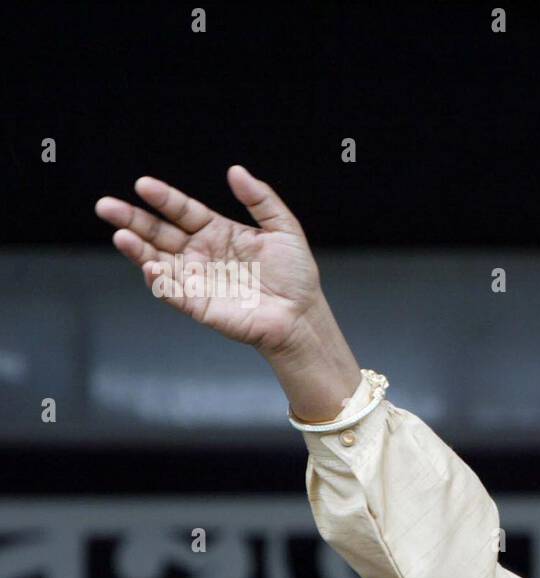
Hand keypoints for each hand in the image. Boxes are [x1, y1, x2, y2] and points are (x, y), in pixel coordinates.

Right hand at [95, 165, 324, 355]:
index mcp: (216, 232)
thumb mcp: (283, 228)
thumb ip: (260, 199)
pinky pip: (174, 293)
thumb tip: (236, 170)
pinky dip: (160, 282)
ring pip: (158, 261)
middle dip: (132, 220)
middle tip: (106, 206)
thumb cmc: (295, 275)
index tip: (143, 185)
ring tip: (120, 235)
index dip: (163, 198)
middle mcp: (201, 254)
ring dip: (137, 250)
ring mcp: (197, 280)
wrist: (303, 315)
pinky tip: (150, 266)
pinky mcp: (200, 306)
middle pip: (159, 233)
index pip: (182, 211)